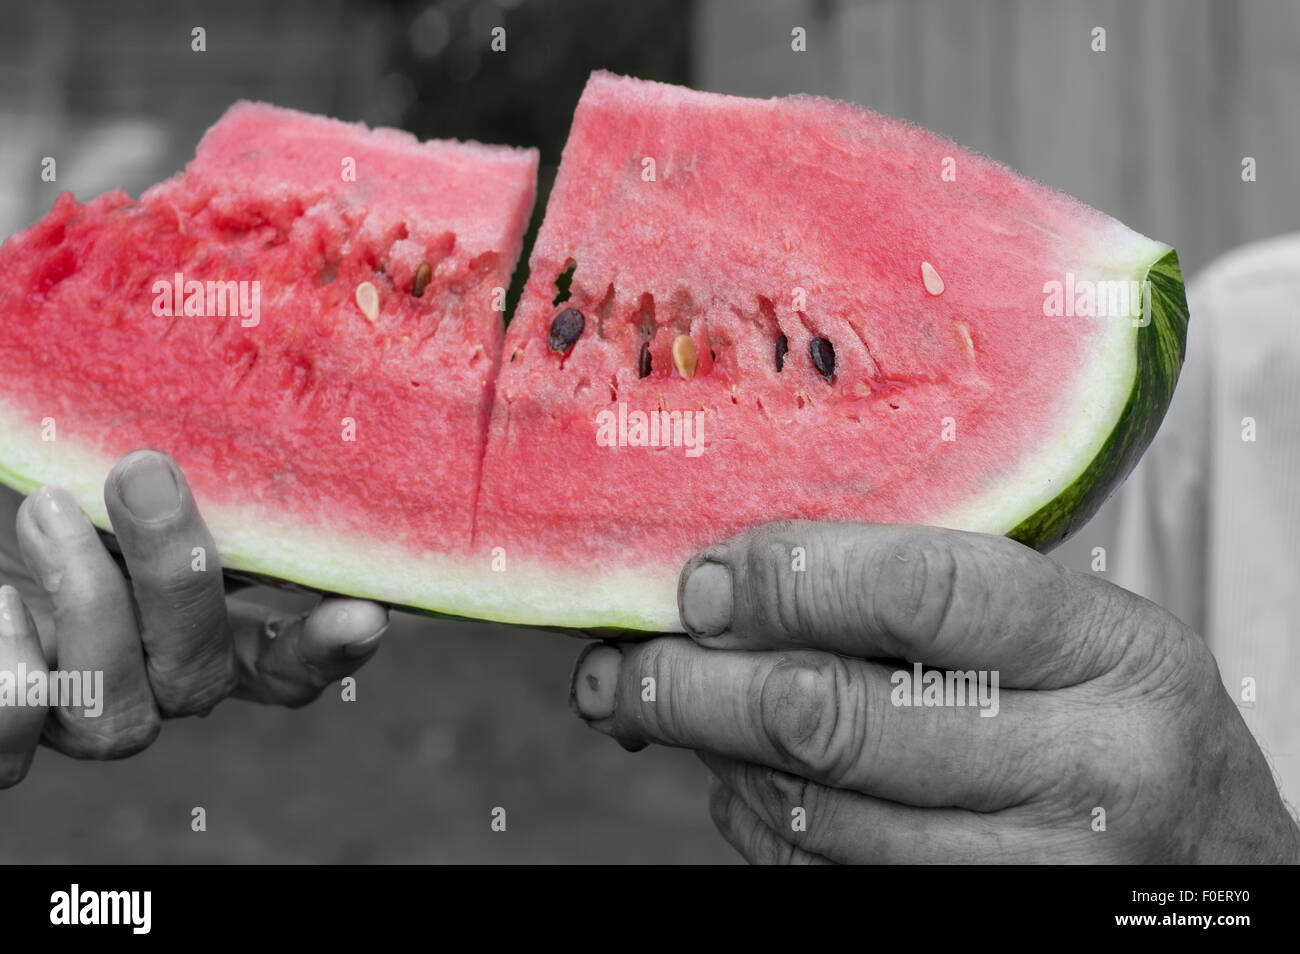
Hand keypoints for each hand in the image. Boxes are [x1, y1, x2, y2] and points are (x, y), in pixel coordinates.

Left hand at [0, 450, 387, 787]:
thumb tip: (284, 336)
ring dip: (89, 608)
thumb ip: (193, 439)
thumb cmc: (62, 469)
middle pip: (200, 676)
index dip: (329, 649)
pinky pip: (19, 744)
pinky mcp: (16, 725)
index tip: (364, 612)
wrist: (1, 506)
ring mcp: (84, 708)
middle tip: (142, 472)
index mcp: (211, 625)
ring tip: (48, 510)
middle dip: (179, 581)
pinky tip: (5, 601)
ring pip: (118, 719)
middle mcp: (156, 676)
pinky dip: (14, 678)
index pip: (289, 661)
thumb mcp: (122, 448)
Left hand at [569, 521, 1299, 862]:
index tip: (702, 578)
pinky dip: (757, 820)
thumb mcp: (1069, 632)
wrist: (1207, 868)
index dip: (791, 579)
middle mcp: (1086, 776)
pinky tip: (743, 776)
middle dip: (702, 686)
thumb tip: (732, 581)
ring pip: (813, 816)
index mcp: (1112, 657)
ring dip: (717, 757)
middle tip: (628, 661)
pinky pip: (821, 880)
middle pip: (839, 721)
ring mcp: (1033, 879)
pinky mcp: (975, 929)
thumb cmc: (1114, 721)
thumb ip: (924, 598)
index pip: (924, 593)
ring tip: (673, 708)